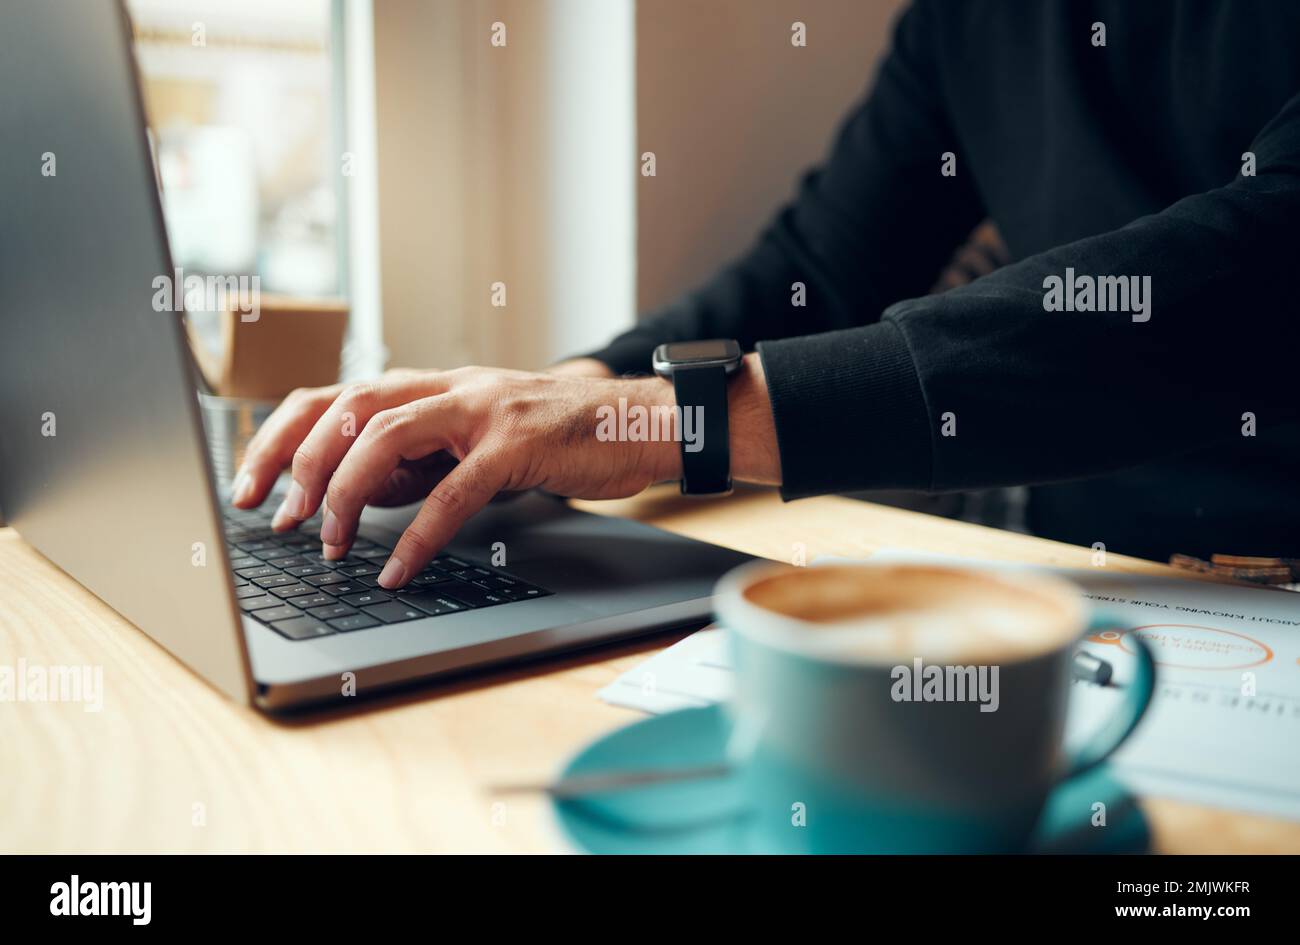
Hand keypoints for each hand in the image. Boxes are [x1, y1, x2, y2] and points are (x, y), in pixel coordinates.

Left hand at [231, 367, 686, 587]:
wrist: (638, 423)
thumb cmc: (560, 437)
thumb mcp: (477, 443)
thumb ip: (422, 459)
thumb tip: (361, 494)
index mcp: (433, 387)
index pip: (336, 395)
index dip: (285, 436)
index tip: (252, 486)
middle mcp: (448, 387)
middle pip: (345, 403)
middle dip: (295, 459)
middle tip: (272, 515)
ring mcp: (482, 410)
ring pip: (387, 434)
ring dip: (346, 492)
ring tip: (329, 543)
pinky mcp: (518, 443)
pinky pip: (454, 489)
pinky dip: (419, 533)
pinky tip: (398, 569)